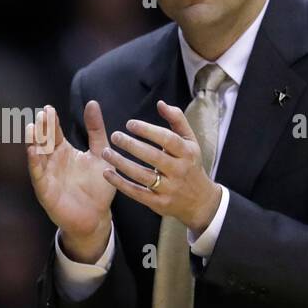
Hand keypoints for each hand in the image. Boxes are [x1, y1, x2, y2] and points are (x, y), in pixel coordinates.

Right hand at [25, 101, 115, 260]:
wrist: (96, 216)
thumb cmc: (97, 186)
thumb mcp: (100, 154)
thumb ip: (96, 130)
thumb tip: (92, 103)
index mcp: (63, 151)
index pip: (55, 132)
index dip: (51, 121)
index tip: (48, 108)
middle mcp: (52, 161)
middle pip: (43, 141)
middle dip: (41, 129)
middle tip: (41, 116)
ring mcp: (47, 175)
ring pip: (37, 156)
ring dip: (33, 143)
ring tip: (31, 129)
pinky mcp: (45, 190)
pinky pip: (38, 175)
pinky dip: (34, 163)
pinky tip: (32, 152)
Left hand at [101, 99, 222, 232]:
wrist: (200, 201)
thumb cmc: (191, 165)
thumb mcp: (190, 142)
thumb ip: (177, 120)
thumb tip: (161, 103)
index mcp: (187, 153)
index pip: (167, 139)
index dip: (148, 130)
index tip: (130, 124)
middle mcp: (179, 171)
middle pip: (153, 157)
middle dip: (132, 145)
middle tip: (115, 136)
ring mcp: (169, 189)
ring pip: (143, 175)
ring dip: (122, 164)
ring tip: (106, 153)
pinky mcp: (159, 203)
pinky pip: (137, 193)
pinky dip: (121, 184)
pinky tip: (107, 173)